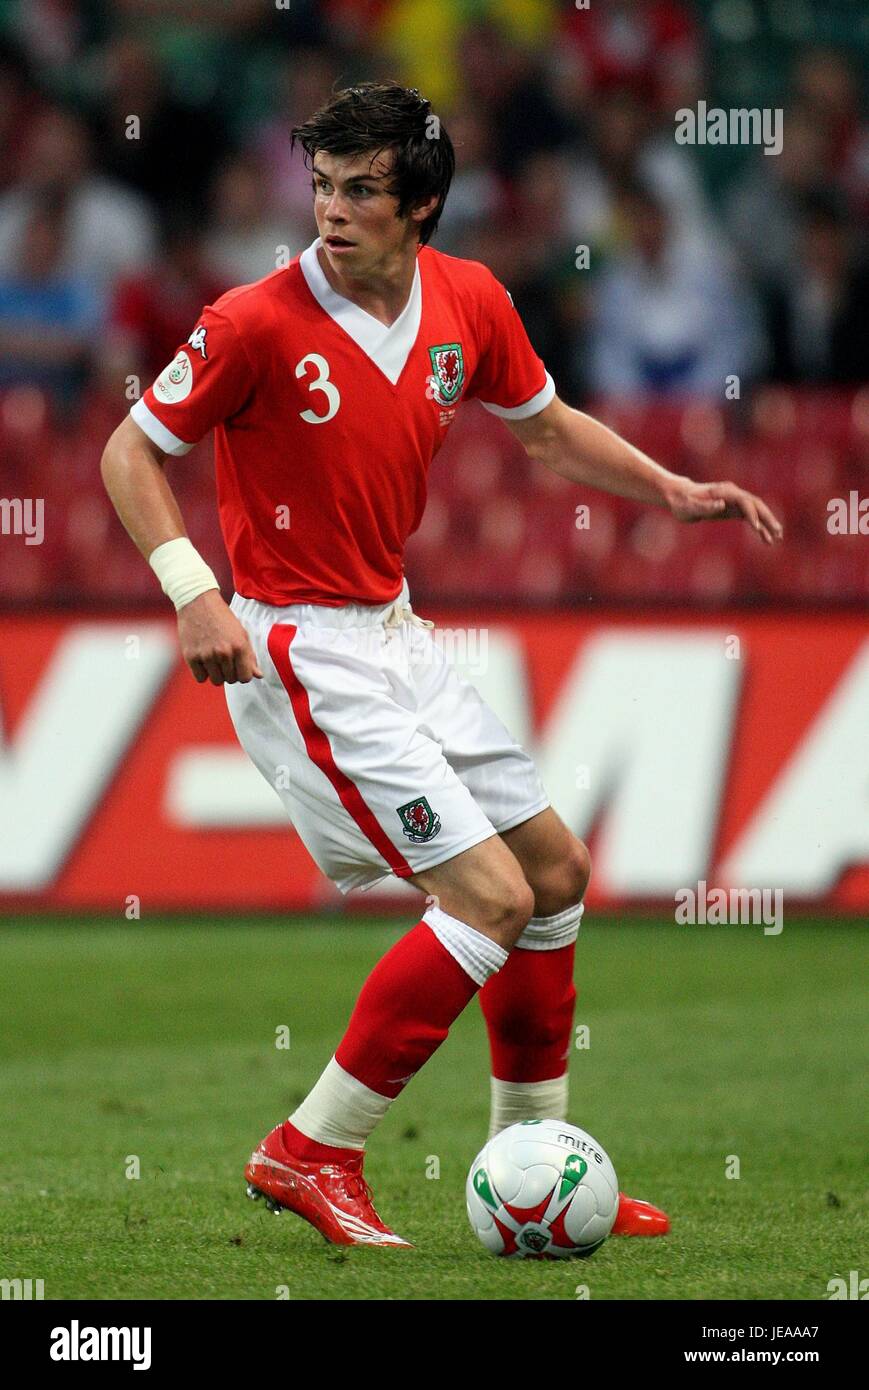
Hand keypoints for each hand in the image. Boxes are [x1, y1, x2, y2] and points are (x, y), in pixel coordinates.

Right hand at [177, 590, 262, 684]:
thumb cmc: (222, 617)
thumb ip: (250, 656)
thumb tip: (258, 675)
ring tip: (214, 658)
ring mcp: (206, 655)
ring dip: (216, 673)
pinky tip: (203, 659)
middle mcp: (224, 652)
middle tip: (224, 659)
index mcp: (239, 646)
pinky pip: (200, 678)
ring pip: (216, 681)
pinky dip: (202, 672)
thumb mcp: (241, 633)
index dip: (242, 674)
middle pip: (230, 680)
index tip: (237, 667)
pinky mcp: (191, 656)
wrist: (197, 602)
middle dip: (229, 672)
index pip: (245, 678)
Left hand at [667, 479, 782, 544]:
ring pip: (756, 512)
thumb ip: (704, 506)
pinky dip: (759, 527)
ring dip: (767, 524)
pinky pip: (750, 518)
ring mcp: (735, 501)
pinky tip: (766, 539)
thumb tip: (722, 505)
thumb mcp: (689, 507)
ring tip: (777, 538)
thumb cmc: (682, 503)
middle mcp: (733, 494)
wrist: (679, 497)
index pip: (744, 501)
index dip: (751, 513)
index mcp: (724, 492)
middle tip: (778, 532)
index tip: (756, 527)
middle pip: (756, 505)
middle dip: (767, 518)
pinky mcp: (733, 509)